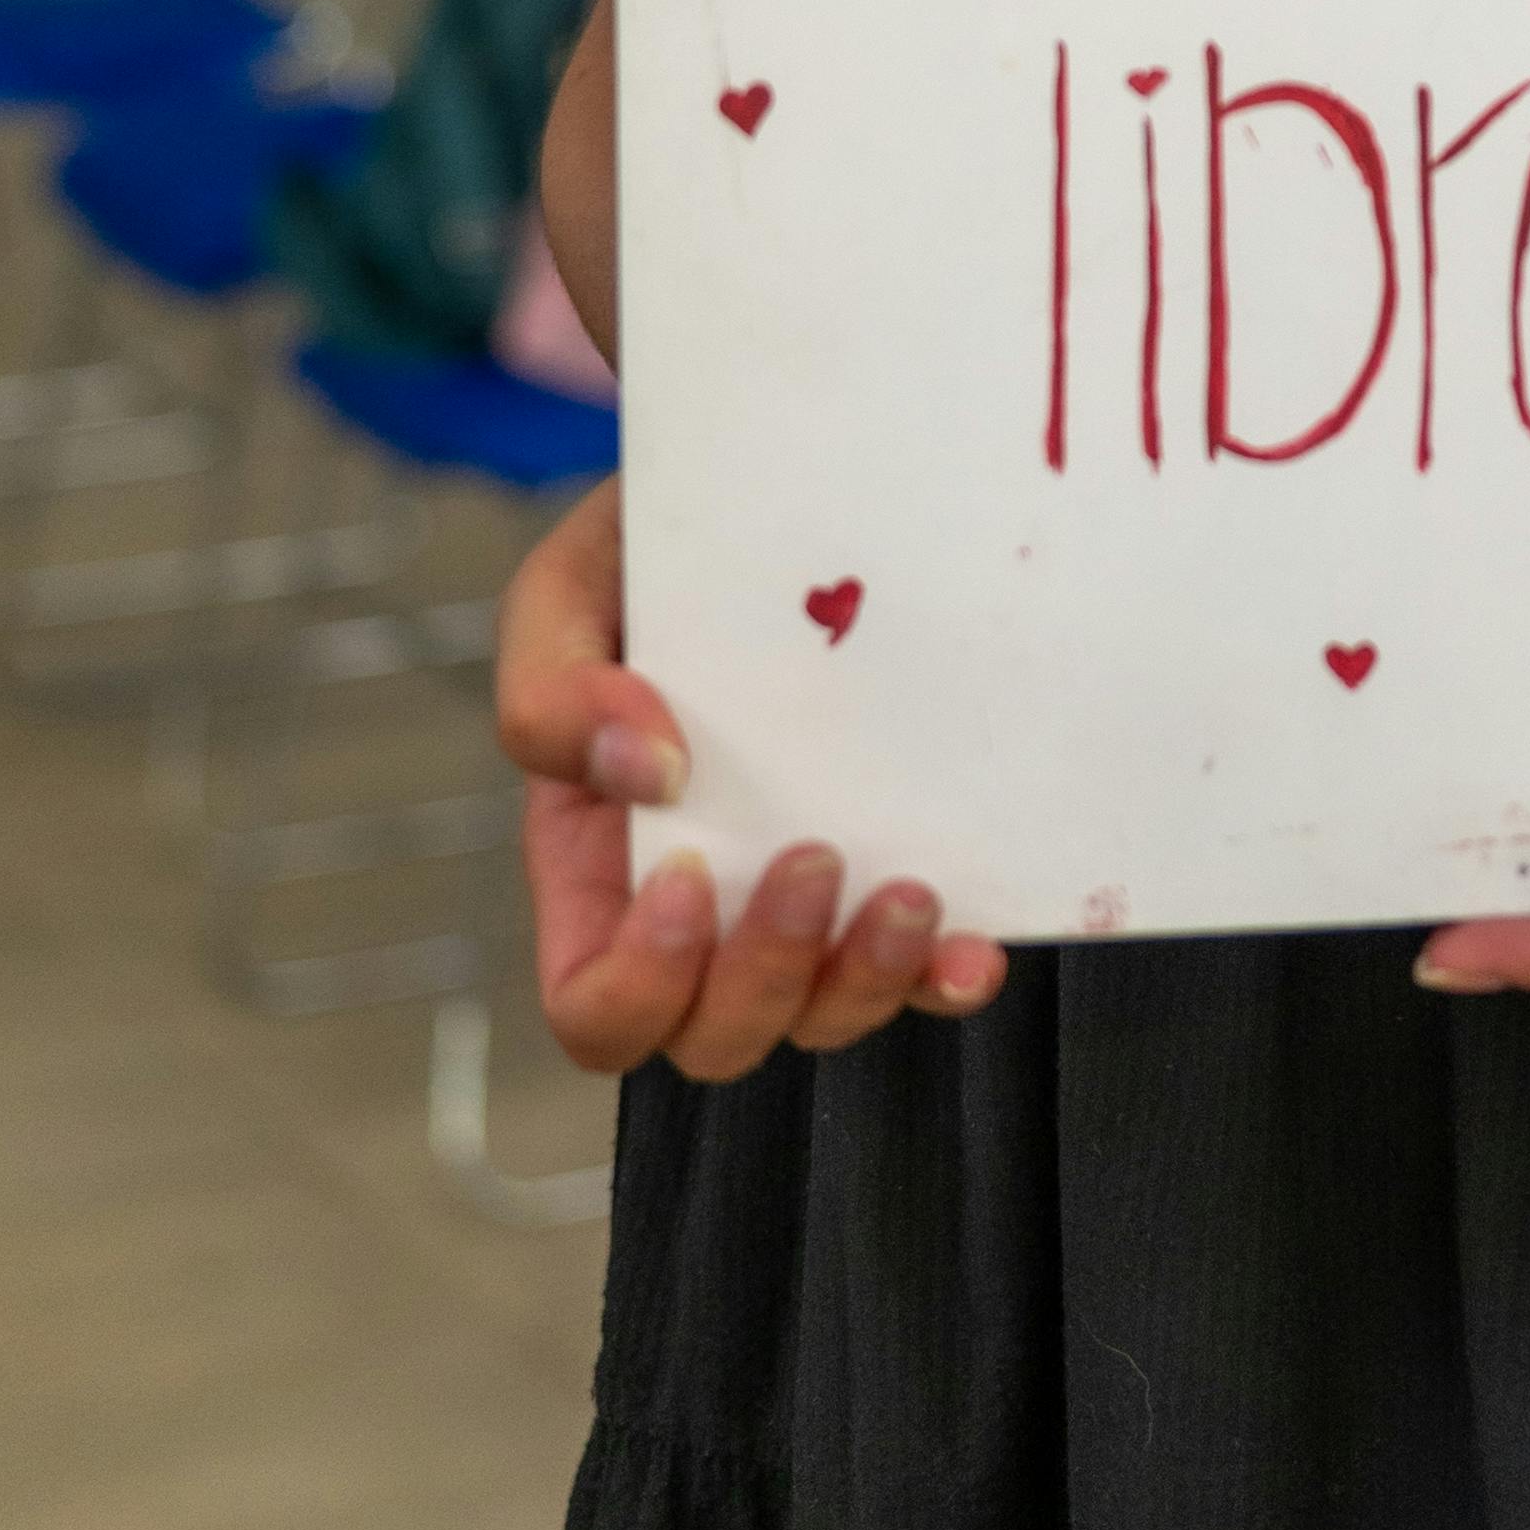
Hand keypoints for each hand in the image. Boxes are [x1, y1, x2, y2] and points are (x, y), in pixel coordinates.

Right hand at [491, 477, 1006, 1076]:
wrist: (767, 489)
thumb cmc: (648, 552)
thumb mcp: (568, 595)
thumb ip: (556, 693)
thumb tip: (650, 773)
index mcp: (599, 864)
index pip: (595, 1005)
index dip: (641, 985)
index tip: (696, 876)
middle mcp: (700, 905)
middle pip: (712, 1039)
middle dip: (769, 977)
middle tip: (817, 855)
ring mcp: (799, 899)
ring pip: (818, 1024)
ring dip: (865, 984)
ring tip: (910, 890)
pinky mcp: (886, 871)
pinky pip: (917, 979)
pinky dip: (944, 982)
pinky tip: (973, 949)